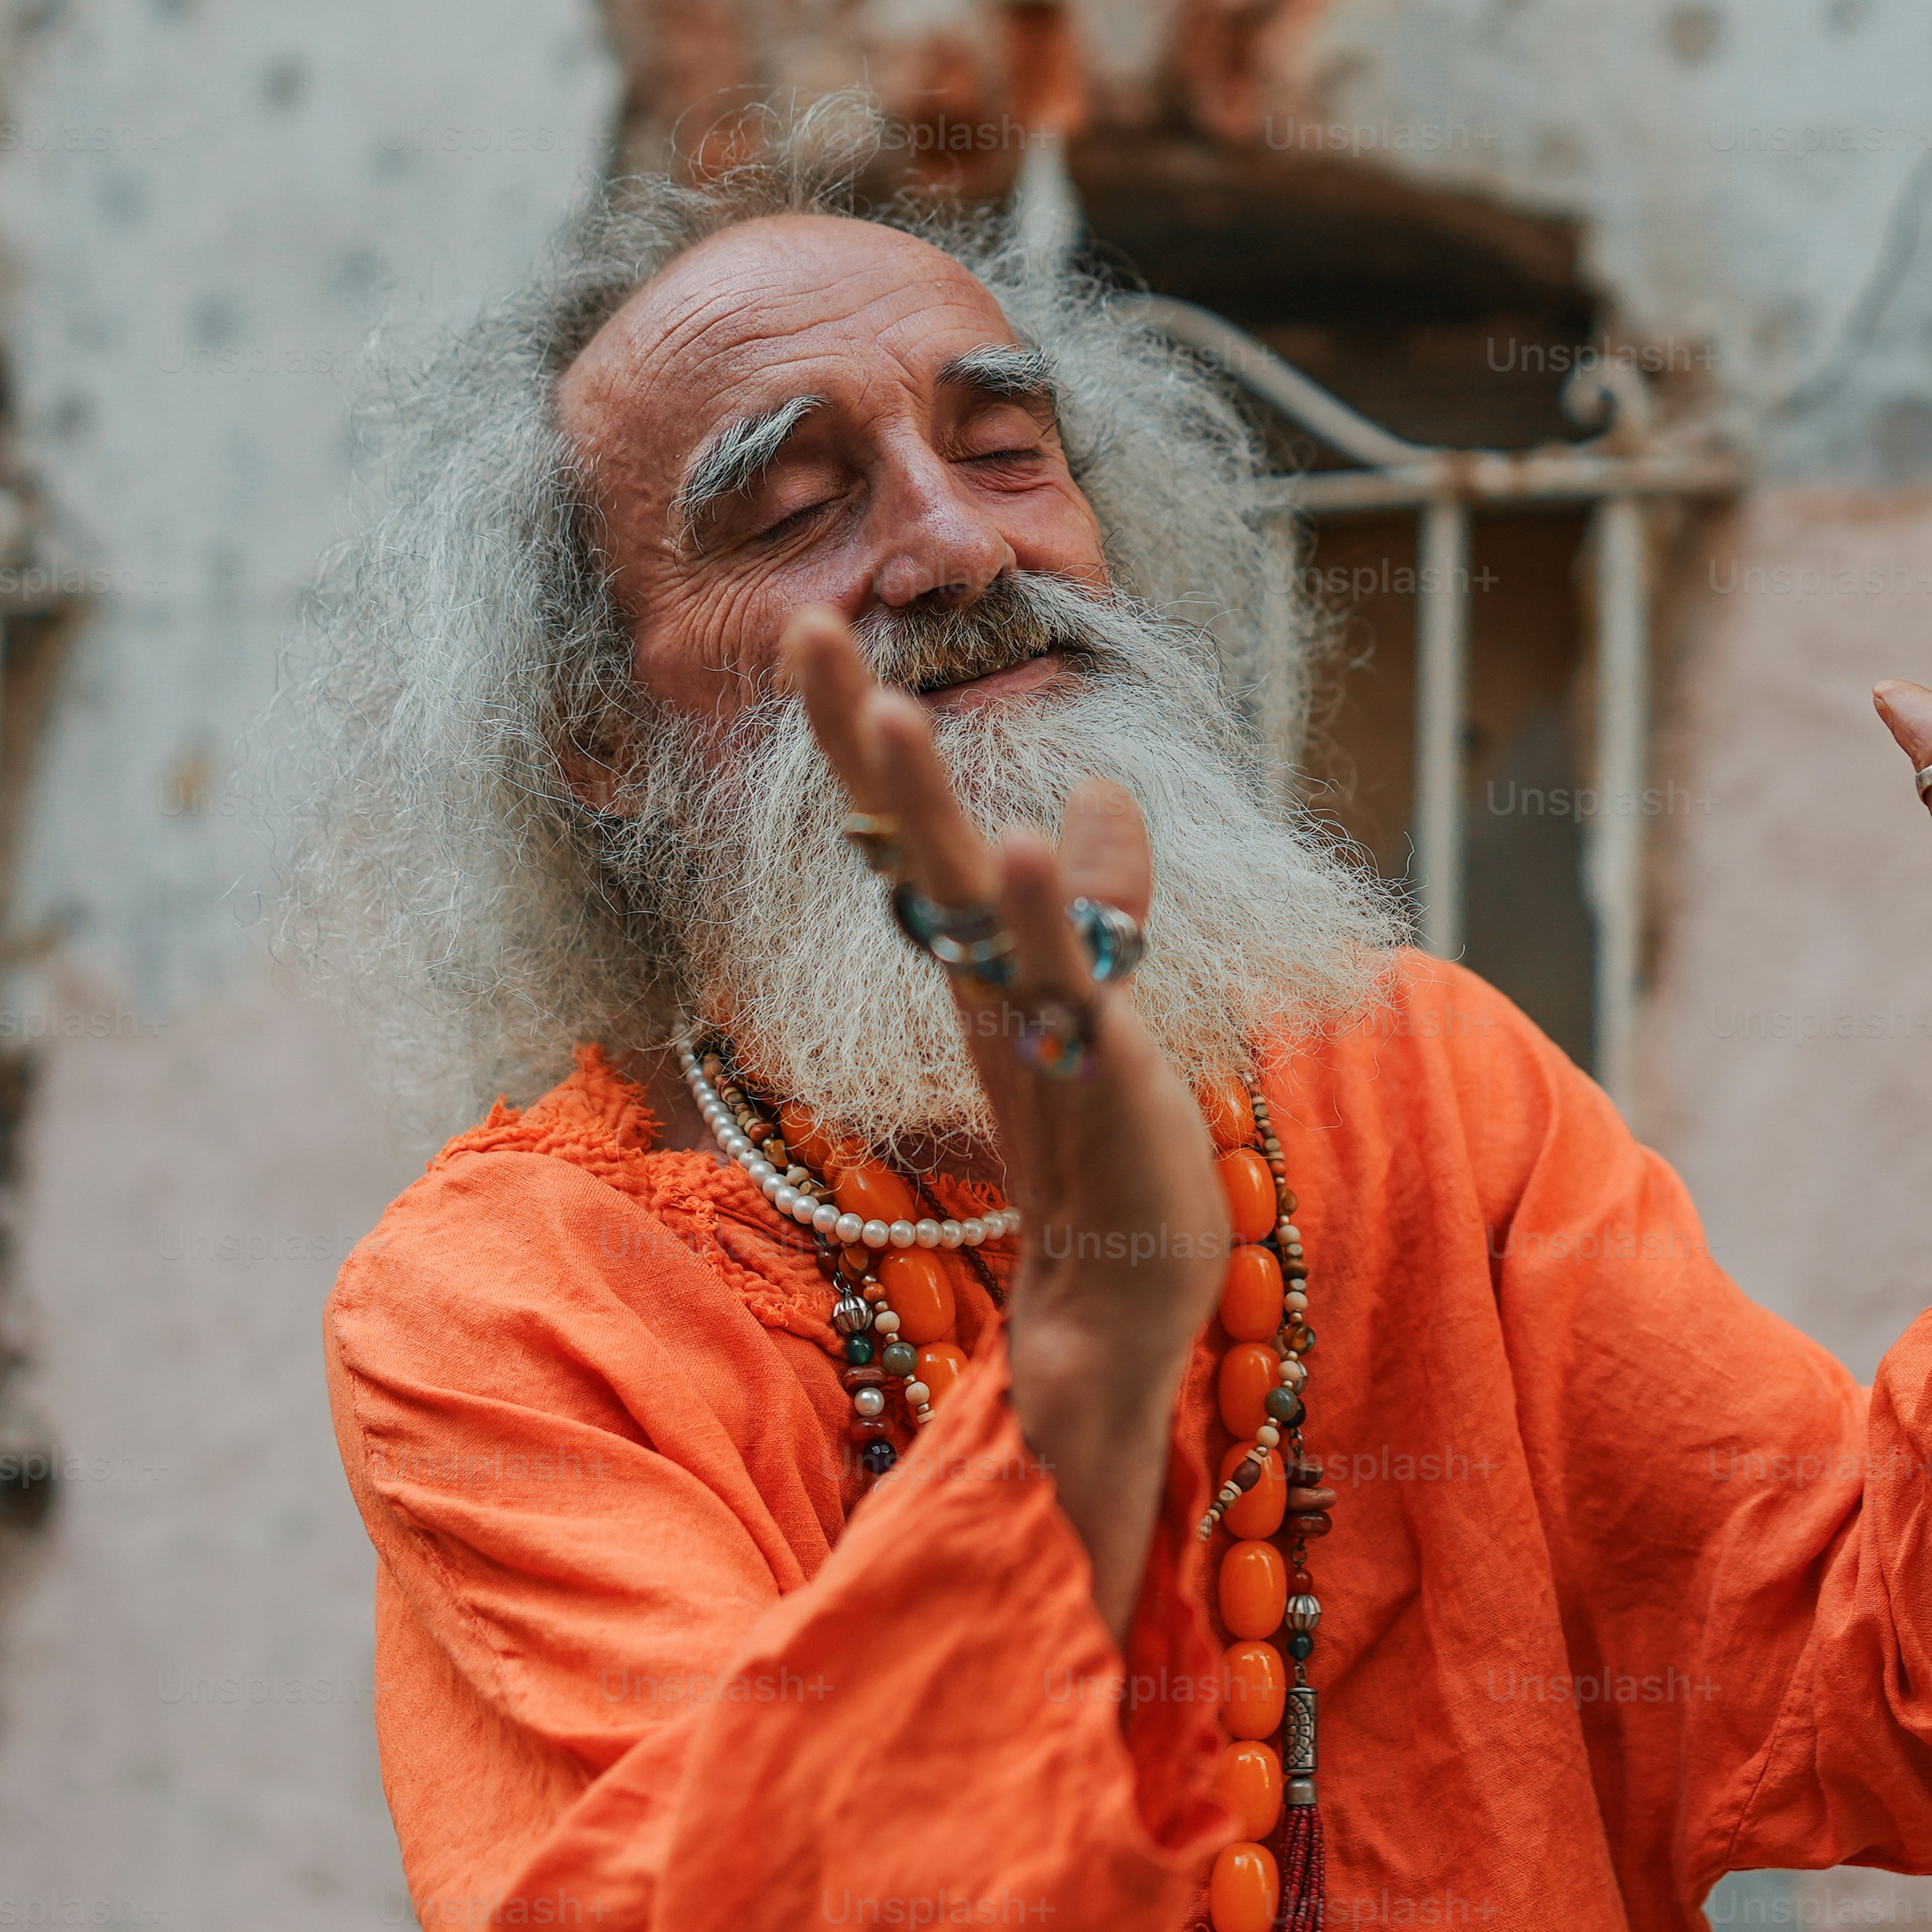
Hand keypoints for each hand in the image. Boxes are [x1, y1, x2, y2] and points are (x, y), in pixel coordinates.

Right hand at [781, 611, 1223, 1635]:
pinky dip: (1044, 921)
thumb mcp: (1103, 999)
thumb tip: (1101, 791)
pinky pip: (1065, 990)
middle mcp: (988, 989)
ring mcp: (1035, 1032)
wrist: (1125, 1299)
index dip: (867, 738)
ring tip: (903, 716)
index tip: (816, 632)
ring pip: (970, 912)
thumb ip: (1102, 901)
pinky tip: (1021, 846)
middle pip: (911, 848)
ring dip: (932, 815)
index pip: (911, 833)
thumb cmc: (1108, 1148)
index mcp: (982, 963)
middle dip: (865, 739)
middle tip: (807, 631)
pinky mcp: (1097, 1078)